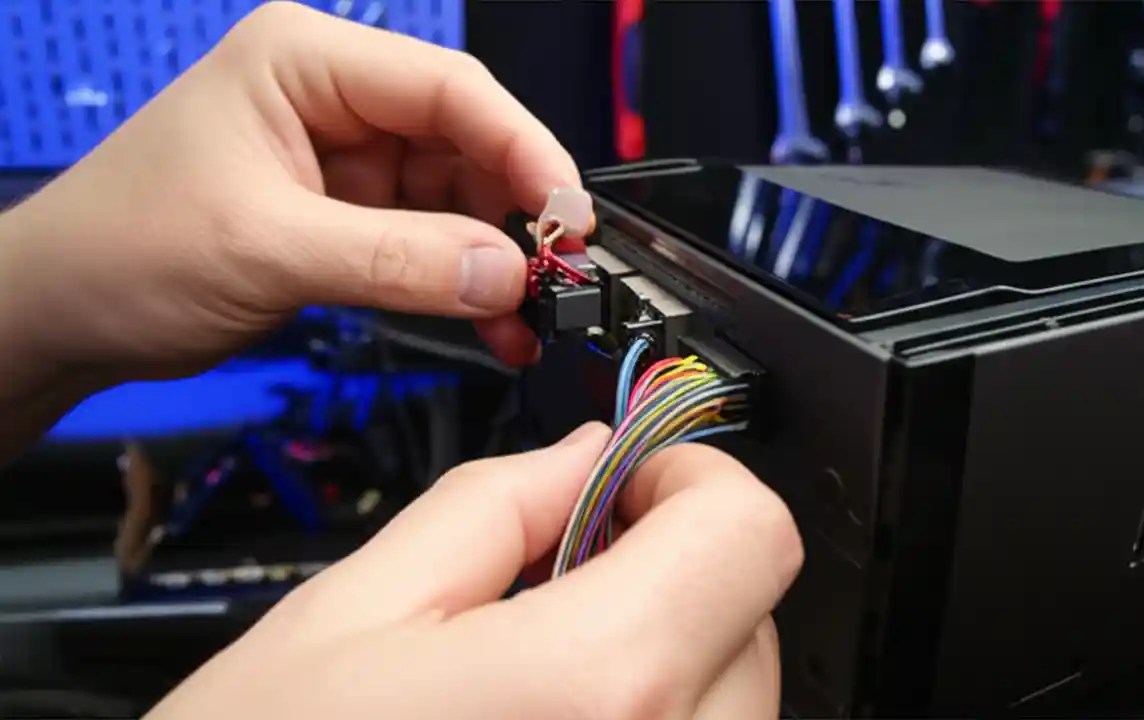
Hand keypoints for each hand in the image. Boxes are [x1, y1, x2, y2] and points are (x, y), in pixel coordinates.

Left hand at [0, 2, 573, 399]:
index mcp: (308, 63)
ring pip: (458, 203)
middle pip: (467, 144)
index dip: (522, 148)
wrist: (63, 315)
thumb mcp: (267, 248)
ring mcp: (347, 165)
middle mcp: (337, 103)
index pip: (449, 90)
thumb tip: (505, 273)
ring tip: (532, 317)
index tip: (566, 214)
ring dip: (497, 263)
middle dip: (516, 214)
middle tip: (559, 277)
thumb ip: (397, 260)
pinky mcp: (351, 222)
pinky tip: (494, 326)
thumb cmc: (124, 249)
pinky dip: (465, 288)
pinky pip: (431, 248)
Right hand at [146, 424, 802, 719]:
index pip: (748, 533)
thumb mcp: (349, 617)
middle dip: (663, 564)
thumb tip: (580, 458)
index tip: (629, 475)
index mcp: (594, 690)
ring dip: (659, 650)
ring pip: (732, 692)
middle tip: (558, 567)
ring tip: (533, 670)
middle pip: (744, 611)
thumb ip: (490, 511)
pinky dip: (650, 717)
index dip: (689, 477)